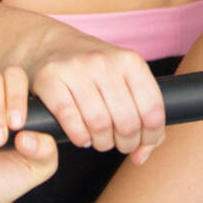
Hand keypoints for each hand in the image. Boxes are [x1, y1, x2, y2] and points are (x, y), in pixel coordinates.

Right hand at [27, 33, 166, 164]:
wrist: (48, 45)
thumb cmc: (93, 71)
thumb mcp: (125, 82)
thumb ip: (144, 117)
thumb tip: (141, 157)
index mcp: (130, 61)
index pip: (153, 111)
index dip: (151, 136)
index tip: (142, 142)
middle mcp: (104, 61)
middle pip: (127, 123)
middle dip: (125, 143)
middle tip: (117, 142)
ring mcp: (76, 69)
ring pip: (99, 125)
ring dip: (102, 142)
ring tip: (99, 139)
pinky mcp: (50, 79)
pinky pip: (71, 122)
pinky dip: (79, 137)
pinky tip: (81, 135)